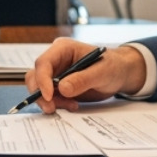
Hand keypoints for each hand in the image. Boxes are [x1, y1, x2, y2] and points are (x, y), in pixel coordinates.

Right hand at [25, 39, 146, 113]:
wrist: (120, 74)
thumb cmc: (113, 66)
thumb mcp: (102, 72)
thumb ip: (83, 79)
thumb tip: (62, 88)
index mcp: (63, 49)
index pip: (43, 63)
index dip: (42, 80)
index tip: (48, 96)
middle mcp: (56, 60)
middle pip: (35, 76)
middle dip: (40, 93)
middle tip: (51, 108)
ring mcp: (56, 73)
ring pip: (39, 88)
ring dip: (50, 101)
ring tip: (71, 106)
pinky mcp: (59, 86)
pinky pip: (49, 97)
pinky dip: (57, 104)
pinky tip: (73, 105)